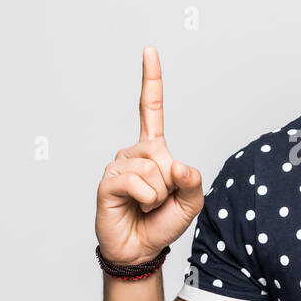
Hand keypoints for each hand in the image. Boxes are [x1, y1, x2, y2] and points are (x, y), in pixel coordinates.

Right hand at [95, 46, 204, 266]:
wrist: (140, 250)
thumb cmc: (162, 222)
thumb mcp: (191, 203)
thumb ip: (193, 182)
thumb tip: (178, 166)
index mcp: (154, 149)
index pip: (151, 109)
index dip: (151, 79)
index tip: (149, 50)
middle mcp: (133, 152)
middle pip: (164, 156)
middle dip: (171, 186)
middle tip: (157, 202)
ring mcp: (118, 165)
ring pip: (153, 171)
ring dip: (158, 195)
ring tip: (145, 206)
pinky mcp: (108, 182)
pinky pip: (138, 183)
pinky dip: (145, 199)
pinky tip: (135, 207)